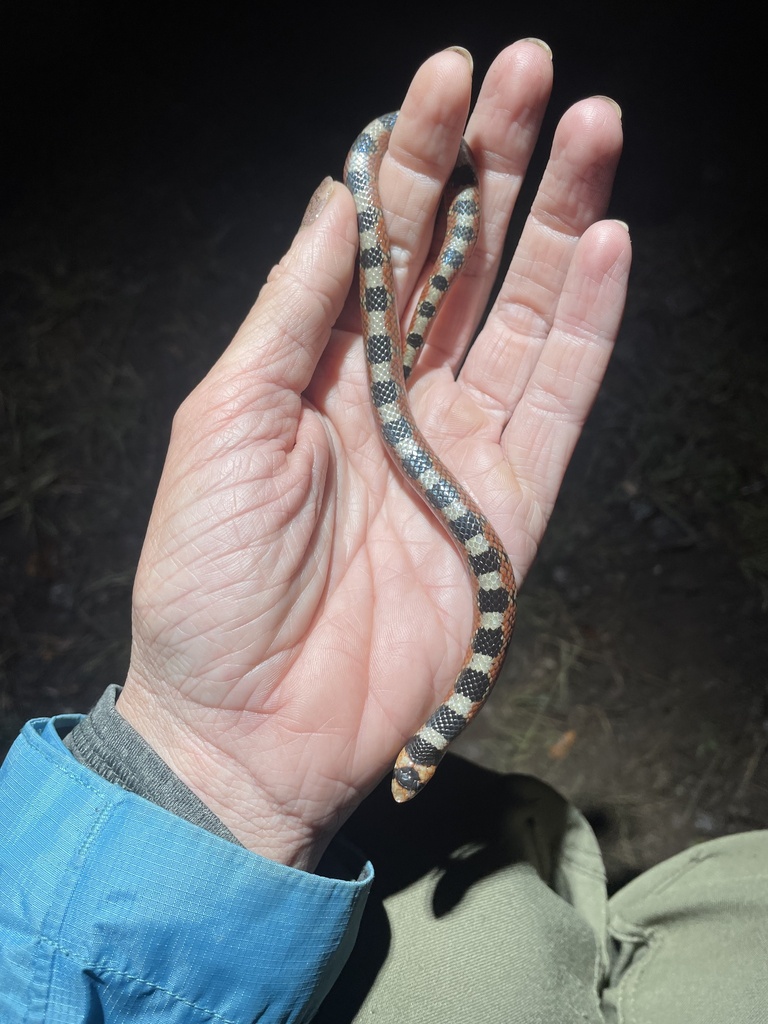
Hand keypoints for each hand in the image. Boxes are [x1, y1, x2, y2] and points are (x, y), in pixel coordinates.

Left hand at [117, 41, 629, 869]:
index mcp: (318, 367)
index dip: (414, 154)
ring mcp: (459, 445)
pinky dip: (588, 327)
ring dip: (561, 222)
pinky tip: (607, 249)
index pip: (380, 238)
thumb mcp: (223, 422)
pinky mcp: (511, 505)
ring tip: (594, 129)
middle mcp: (395, 393)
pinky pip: (559, 401)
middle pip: (461, 258)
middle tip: (535, 71)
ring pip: (522, 312)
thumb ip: (292, 313)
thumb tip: (337, 205)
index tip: (449, 75)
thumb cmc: (209, 580)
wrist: (252, 722)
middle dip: (496, 162)